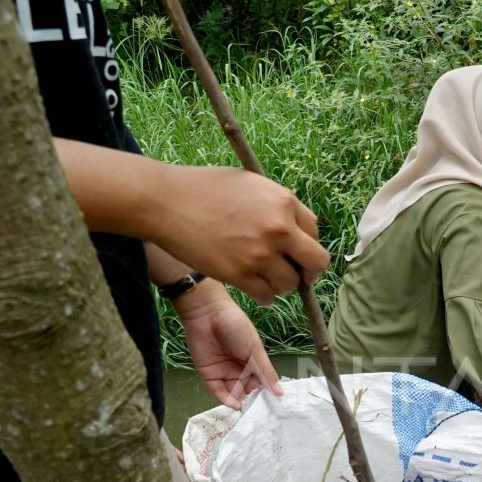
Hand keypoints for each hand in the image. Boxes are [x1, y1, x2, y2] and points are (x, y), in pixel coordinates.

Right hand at [150, 166, 330, 305]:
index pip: (315, 232)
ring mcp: (259, 254)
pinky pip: (266, 296)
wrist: (165, 201)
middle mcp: (278, 229)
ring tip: (270, 280)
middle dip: (308, 271)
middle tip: (298, 275)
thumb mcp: (250, 184)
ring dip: (283, 285)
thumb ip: (276, 205)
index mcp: (284, 202)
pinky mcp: (239, 274)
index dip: (306, 243)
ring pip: (290, 284)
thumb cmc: (204, 188)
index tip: (298, 252)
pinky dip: (265, 297)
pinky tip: (258, 291)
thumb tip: (294, 229)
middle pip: (316, 262)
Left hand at [173, 281, 282, 409]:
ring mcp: (224, 372)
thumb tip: (280, 392)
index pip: (262, 381)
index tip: (274, 405)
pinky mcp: (209, 374)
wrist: (207, 314)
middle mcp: (239, 368)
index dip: (267, 392)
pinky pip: (218, 391)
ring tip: (249, 410)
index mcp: (253, 361)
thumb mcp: (254, 350)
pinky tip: (235, 405)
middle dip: (253, 399)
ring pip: (234, 392)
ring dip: (240, 401)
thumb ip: (265, 372)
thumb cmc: (236, 327)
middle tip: (260, 412)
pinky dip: (226, 399)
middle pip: (248, 389)